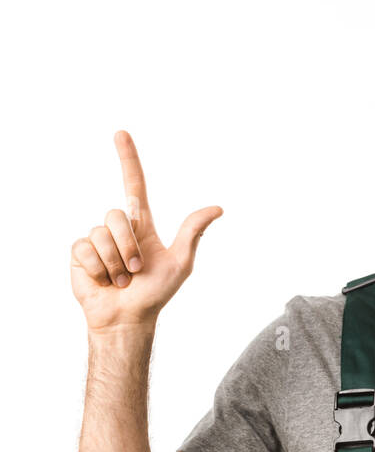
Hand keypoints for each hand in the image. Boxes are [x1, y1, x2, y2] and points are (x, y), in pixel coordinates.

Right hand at [70, 129, 222, 333]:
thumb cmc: (156, 294)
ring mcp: (97, 240)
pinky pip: (84, 248)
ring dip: (115, 263)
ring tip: (120, 280)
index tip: (121, 133)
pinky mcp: (79, 254)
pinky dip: (97, 268)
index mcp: (141, 226)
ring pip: (101, 235)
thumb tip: (218, 207)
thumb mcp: (180, 263)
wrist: (128, 318)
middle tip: (136, 271)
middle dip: (128, 247)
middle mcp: (117, 229)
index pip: (134, 185)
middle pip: (117, 215)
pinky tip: (103, 281)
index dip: (128, 159)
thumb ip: (193, 232)